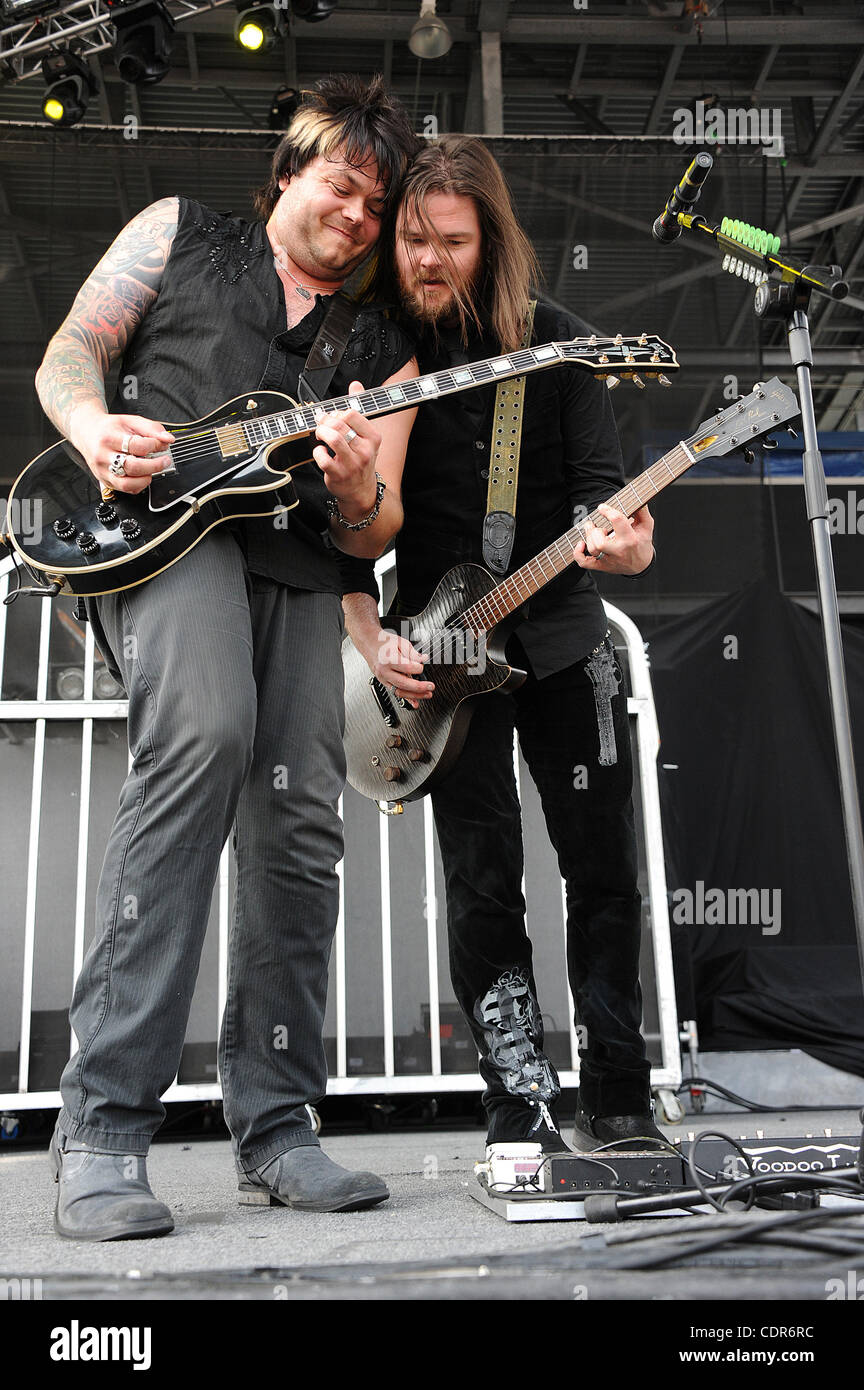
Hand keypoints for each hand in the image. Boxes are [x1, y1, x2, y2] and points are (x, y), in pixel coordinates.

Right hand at [68, 404, 174, 496]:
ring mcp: (102, 471)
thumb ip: (151, 428)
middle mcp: (103, 456)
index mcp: (109, 438)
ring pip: (126, 484)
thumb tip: (168, 439)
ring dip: (145, 479)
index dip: (153, 446)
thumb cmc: (109, 428)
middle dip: (154, 465)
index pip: (136, 445)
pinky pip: (124, 489)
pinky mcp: (105, 481)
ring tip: (152, 471)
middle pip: (132, 467)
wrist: (86, 432)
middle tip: (164, 461)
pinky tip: (142, 476)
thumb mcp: (130, 421)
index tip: (161, 445)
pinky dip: (138, 486)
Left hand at [313, 380, 381, 520]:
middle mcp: (365, 450)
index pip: (352, 413)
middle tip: (320, 424)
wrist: (361, 491)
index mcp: (373, 437)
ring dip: (321, 432)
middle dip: (325, 420)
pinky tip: (320, 452)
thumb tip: (355, 385)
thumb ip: (360, 409)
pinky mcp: (339, 475)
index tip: (331, 416)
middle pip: (340, 424)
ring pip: (333, 438)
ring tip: (320, 435)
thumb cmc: (360, 459)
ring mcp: (352, 464)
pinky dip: (317, 452)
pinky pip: (322, 457)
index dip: (336, 411)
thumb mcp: (365, 435)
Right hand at [364, 627, 433, 708]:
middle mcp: (384, 671)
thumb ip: (413, 653)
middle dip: (419, 687)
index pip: (407, 668)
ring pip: (400, 691)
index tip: (422, 665)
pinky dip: (406, 699)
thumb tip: (423, 659)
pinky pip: (396, 692)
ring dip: (415, 695)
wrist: (369, 644)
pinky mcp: (384, 682)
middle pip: (404, 683)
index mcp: (388, 659)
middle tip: (431, 686)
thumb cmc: (383, 642)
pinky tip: (415, 703)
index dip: (418, 668)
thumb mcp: (400, 642)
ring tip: (427, 694)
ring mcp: (383, 678)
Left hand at [574, 503, 654, 574]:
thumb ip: (642, 512)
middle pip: (600, 542)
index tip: (602, 507)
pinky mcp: (602, 566)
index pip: (617, 521)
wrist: (641, 566)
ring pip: (593, 549)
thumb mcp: (646, 527)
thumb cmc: (642, 544)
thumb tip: (637, 499)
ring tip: (594, 533)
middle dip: (594, 530)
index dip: (607, 511)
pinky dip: (578, 553)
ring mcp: (609, 560)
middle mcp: (619, 551)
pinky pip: (584, 563)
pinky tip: (581, 544)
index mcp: (630, 539)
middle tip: (595, 525)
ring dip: (589, 538)